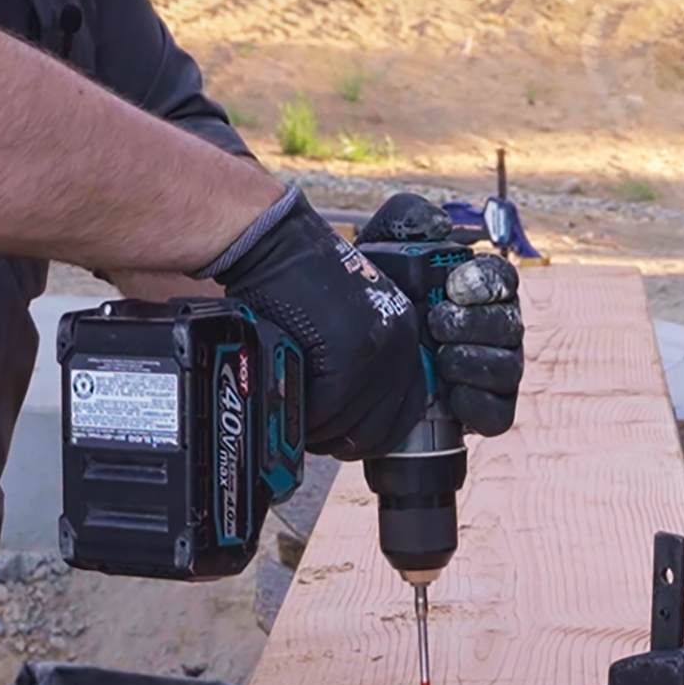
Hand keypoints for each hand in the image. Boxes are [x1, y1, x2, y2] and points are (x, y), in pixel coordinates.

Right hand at [207, 189, 427, 459]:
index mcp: (406, 337)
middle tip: (310, 432)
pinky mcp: (348, 356)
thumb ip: (363, 362)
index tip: (342, 437)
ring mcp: (378, 352)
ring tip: (294, 413)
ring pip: (348, 425)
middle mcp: (402, 345)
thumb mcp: (349, 320)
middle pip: (377, 429)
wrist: (276, 244)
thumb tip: (354, 420)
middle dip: (340, 440)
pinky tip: (286, 397)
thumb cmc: (300, 283)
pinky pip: (324, 411)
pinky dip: (301, 414)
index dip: (370, 434)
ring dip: (316, 429)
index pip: (406, 413)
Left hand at [356, 195, 523, 436]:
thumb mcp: (378, 251)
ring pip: (509, 368)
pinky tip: (451, 395)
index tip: (454, 286)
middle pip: (511, 323)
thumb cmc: (374, 304)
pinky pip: (499, 412)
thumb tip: (440, 225)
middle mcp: (495, 329)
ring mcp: (494, 373)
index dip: (487, 281)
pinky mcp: (486, 411)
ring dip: (475, 361)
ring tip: (441, 360)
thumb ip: (407, 219)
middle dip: (475, 323)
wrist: (347, 367)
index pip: (504, 278)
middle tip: (437, 324)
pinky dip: (477, 403)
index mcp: (479, 290)